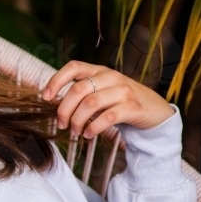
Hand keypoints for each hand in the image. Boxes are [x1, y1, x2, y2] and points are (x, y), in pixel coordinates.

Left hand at [41, 61, 175, 138]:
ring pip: (91, 103)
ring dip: (77, 120)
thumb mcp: (102, 92)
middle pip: (78, 89)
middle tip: (61, 124)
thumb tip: (56, 104)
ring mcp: (123, 91)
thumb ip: (83, 93)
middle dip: (64, 109)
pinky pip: (107, 117)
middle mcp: (111, 77)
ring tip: (74, 131)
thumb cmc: (122, 103)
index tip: (45, 97)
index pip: (74, 67)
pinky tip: (88, 134)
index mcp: (100, 71)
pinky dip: (93, 128)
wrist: (155, 111)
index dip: (56, 80)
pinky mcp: (132, 107)